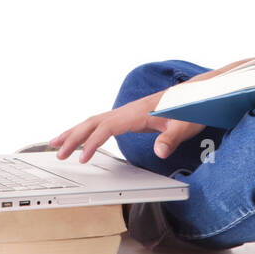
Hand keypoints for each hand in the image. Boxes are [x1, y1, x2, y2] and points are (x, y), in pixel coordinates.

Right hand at [49, 90, 206, 163]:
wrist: (198, 95)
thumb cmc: (192, 109)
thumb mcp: (186, 125)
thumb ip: (172, 138)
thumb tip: (159, 151)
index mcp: (137, 113)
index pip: (107, 127)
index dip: (92, 143)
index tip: (81, 158)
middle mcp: (129, 111)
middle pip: (93, 121)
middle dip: (73, 136)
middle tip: (56, 151)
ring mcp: (128, 113)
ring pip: (95, 121)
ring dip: (75, 132)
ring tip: (56, 143)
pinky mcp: (131, 117)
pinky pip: (103, 123)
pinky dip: (88, 131)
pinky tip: (82, 139)